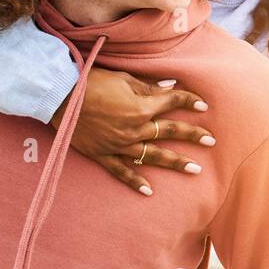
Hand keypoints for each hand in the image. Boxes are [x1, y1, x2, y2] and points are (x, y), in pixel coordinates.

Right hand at [50, 67, 215, 194]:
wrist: (58, 95)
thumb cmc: (91, 81)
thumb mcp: (123, 78)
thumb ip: (149, 86)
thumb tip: (171, 86)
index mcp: (141, 106)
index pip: (172, 103)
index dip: (189, 101)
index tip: (203, 105)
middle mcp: (134, 128)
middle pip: (170, 132)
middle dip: (193, 135)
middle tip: (211, 140)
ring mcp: (119, 144)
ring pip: (153, 156)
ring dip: (175, 163)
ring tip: (195, 169)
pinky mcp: (102, 154)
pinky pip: (121, 171)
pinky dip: (134, 181)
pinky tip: (149, 190)